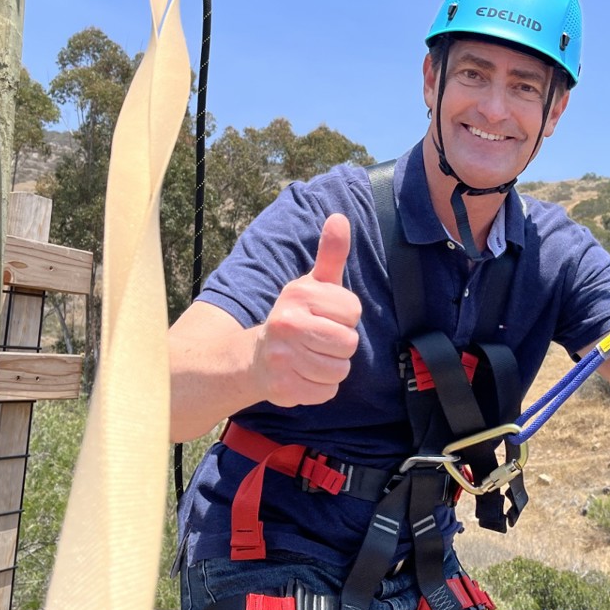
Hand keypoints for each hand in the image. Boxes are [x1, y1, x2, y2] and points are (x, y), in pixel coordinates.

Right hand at [252, 213, 360, 406]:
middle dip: (340, 344)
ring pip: (340, 370)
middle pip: (349, 343)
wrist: (256, 358)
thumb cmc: (296, 317)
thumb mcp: (313, 284)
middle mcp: (287, 324)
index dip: (344, 317)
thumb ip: (331, 253)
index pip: (352, 311)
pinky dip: (321, 388)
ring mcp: (283, 358)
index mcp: (298, 295)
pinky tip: (304, 375)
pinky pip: (327, 392)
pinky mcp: (284, 389)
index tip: (324, 316)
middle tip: (318, 340)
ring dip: (331, 367)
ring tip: (311, 357)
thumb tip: (340, 217)